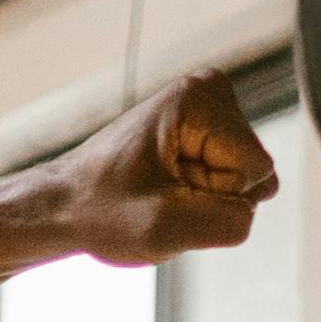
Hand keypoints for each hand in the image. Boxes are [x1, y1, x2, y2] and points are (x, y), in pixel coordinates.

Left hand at [59, 73, 279, 268]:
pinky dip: (198, 197)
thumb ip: (227, 223)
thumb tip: (253, 208)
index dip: (214, 197)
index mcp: (198, 99)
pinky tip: (164, 190)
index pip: (255, 170)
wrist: (65, 204)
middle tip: (160, 197)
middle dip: (209, 198)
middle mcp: (209, 92)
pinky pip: (228, 182)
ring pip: (241, 181)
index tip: (166, 192)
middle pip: (251, 173)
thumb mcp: (163, 229)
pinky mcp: (207, 131)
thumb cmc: (103, 211)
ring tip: (159, 194)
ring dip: (202, 200)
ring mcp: (210, 111)